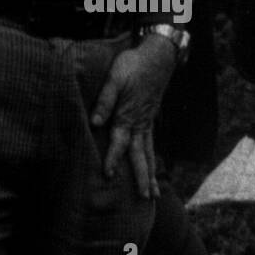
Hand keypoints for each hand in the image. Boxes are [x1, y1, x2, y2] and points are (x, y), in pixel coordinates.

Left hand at [90, 35, 176, 198]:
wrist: (158, 56)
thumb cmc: (133, 65)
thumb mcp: (115, 78)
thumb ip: (105, 100)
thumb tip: (95, 123)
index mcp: (129, 116)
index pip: (120, 143)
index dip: (112, 159)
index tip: (108, 175)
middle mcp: (141, 124)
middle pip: (142, 156)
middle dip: (143, 178)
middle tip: (148, 199)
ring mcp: (148, 123)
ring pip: (150, 154)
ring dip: (151, 174)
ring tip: (155, 194)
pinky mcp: (150, 119)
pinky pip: (152, 146)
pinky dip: (152, 161)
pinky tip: (152, 170)